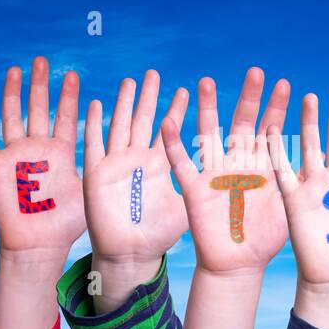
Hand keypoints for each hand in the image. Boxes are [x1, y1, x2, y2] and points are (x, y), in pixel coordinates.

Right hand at [0, 57, 84, 253]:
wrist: (38, 246)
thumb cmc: (65, 224)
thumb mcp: (89, 190)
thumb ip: (99, 168)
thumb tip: (131, 155)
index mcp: (61, 152)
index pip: (65, 116)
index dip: (67, 96)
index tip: (71, 73)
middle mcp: (37, 149)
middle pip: (38, 108)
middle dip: (40, 85)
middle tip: (42, 60)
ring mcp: (15, 155)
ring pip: (12, 116)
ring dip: (12, 93)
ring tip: (15, 70)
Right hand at [83, 70, 188, 282]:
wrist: (130, 256)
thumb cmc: (159, 236)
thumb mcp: (187, 207)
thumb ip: (204, 187)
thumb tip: (235, 175)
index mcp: (160, 165)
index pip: (170, 129)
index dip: (178, 109)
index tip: (188, 87)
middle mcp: (138, 160)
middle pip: (144, 120)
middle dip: (150, 97)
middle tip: (154, 73)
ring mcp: (117, 164)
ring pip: (120, 126)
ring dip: (123, 103)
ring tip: (129, 81)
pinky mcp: (98, 175)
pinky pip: (95, 145)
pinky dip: (94, 125)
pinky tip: (96, 104)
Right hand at [160, 68, 289, 274]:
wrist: (239, 265)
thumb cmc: (267, 237)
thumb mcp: (290, 206)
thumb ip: (301, 180)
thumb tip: (327, 155)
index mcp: (262, 164)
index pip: (271, 128)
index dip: (277, 107)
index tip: (286, 83)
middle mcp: (238, 162)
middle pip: (242, 122)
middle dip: (249, 97)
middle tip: (256, 71)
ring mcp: (215, 173)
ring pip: (209, 134)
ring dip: (206, 108)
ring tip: (204, 82)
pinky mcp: (195, 189)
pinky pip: (181, 165)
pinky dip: (174, 146)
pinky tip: (168, 124)